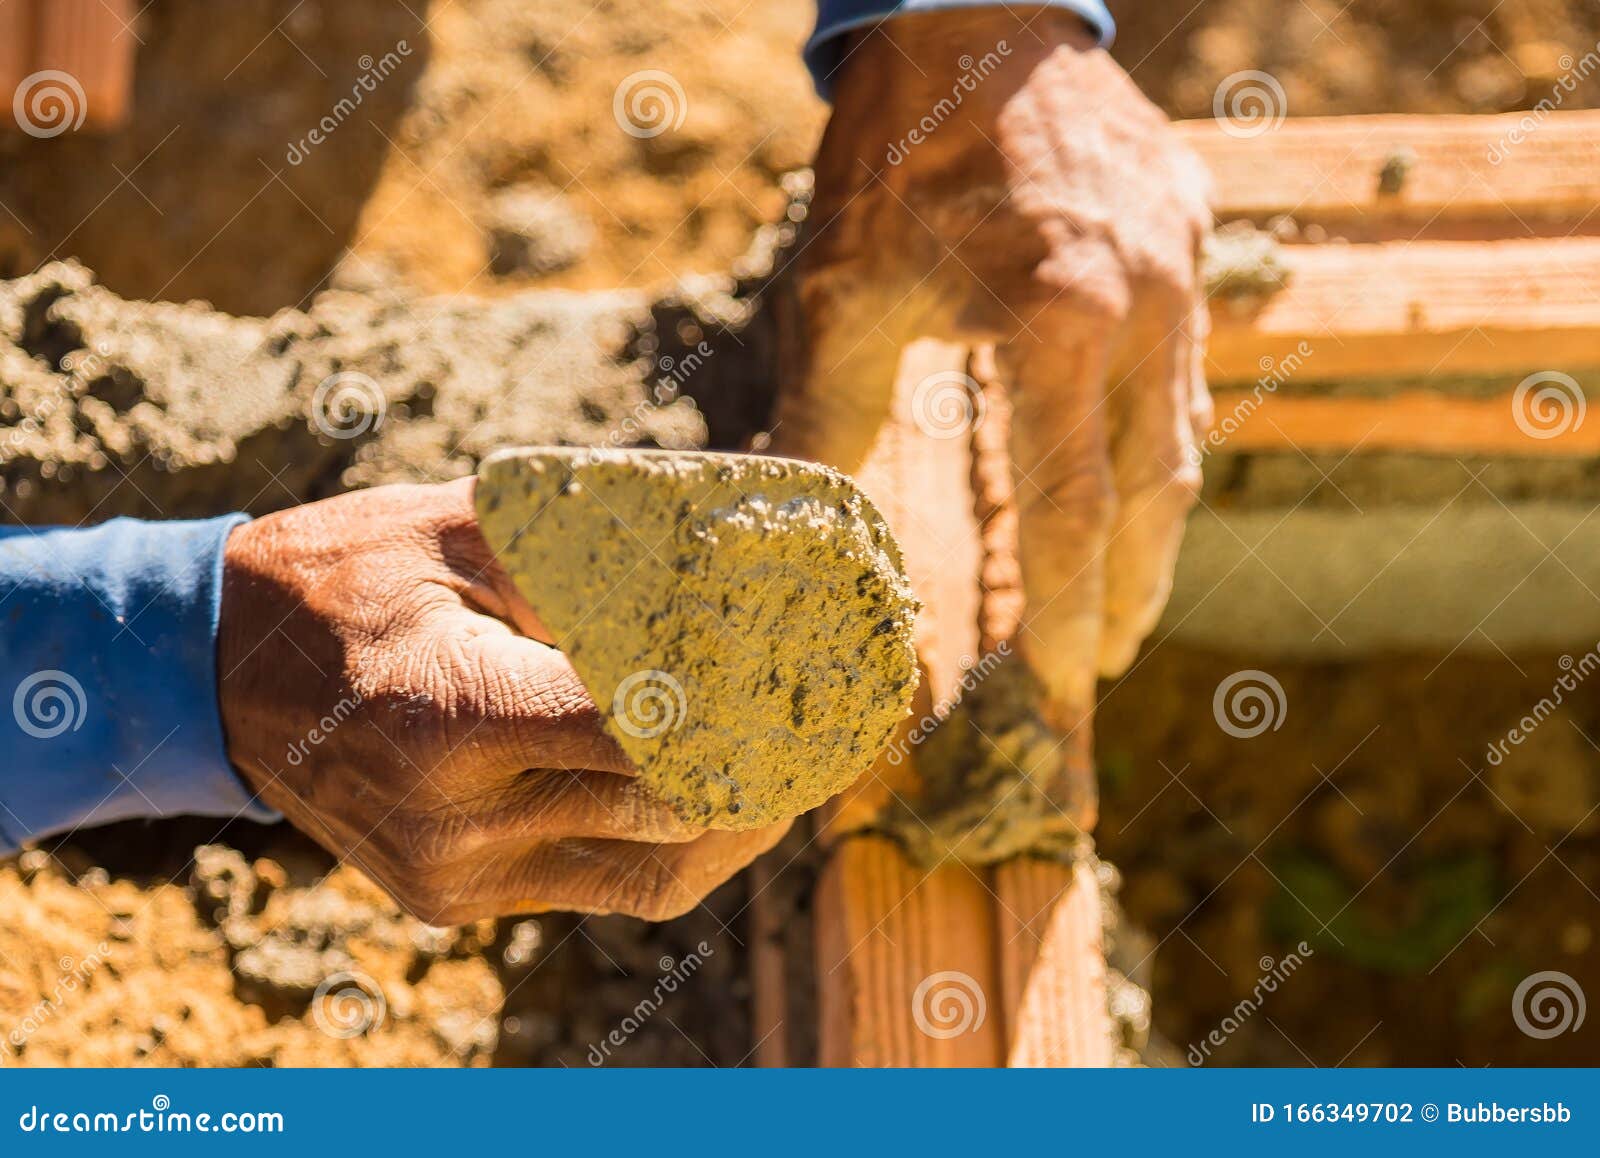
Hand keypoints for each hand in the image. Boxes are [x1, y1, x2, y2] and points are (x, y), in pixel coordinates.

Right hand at [218, 479, 785, 923]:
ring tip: (805, 766)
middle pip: (670, 811)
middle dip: (772, 768)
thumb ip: (593, 546)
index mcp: (457, 713)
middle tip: (843, 716)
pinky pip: (604, 887)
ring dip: (742, 827)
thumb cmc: (348, 574)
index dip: (749, 708)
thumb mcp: (464, 528)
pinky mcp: (453, 900)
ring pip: (654, 874)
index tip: (818, 667)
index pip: (650, 731)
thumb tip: (731, 548)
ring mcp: (455, 873)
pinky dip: (676, 848)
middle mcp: (456, 816)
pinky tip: (720, 797)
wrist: (214, 672)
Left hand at [777, 7, 1211, 815]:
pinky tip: (1132, 478)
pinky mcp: (1193, 239)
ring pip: (1186, 437)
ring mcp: (1182, 269)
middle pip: (1157, 496)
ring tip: (1122, 598)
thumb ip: (827, 418)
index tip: (1063, 687)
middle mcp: (1145, 304)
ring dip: (1154, 532)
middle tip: (1100, 666)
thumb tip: (791, 529)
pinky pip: (1190, 367)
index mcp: (1059, 322)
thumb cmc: (896, 152)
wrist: (972, 9)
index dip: (1071, 616)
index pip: (1077, 513)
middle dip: (1131, 597)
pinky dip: (1161, 442)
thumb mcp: (844, 291)